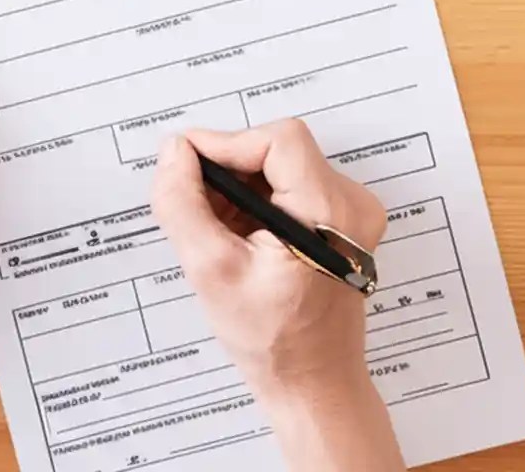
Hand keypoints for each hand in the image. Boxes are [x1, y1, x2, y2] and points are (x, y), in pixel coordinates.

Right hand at [152, 121, 403, 471]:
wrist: (314, 384)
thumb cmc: (275, 342)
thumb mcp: (211, 270)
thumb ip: (184, 204)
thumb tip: (173, 154)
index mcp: (330, 212)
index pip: (276, 140)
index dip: (224, 143)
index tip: (185, 161)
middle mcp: (351, 205)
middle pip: (277, 150)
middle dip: (227, 171)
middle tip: (194, 206)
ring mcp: (350, 214)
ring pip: (280, 167)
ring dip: (239, 189)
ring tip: (215, 230)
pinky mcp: (341, 223)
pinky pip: (290, 187)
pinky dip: (256, 202)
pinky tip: (237, 237)